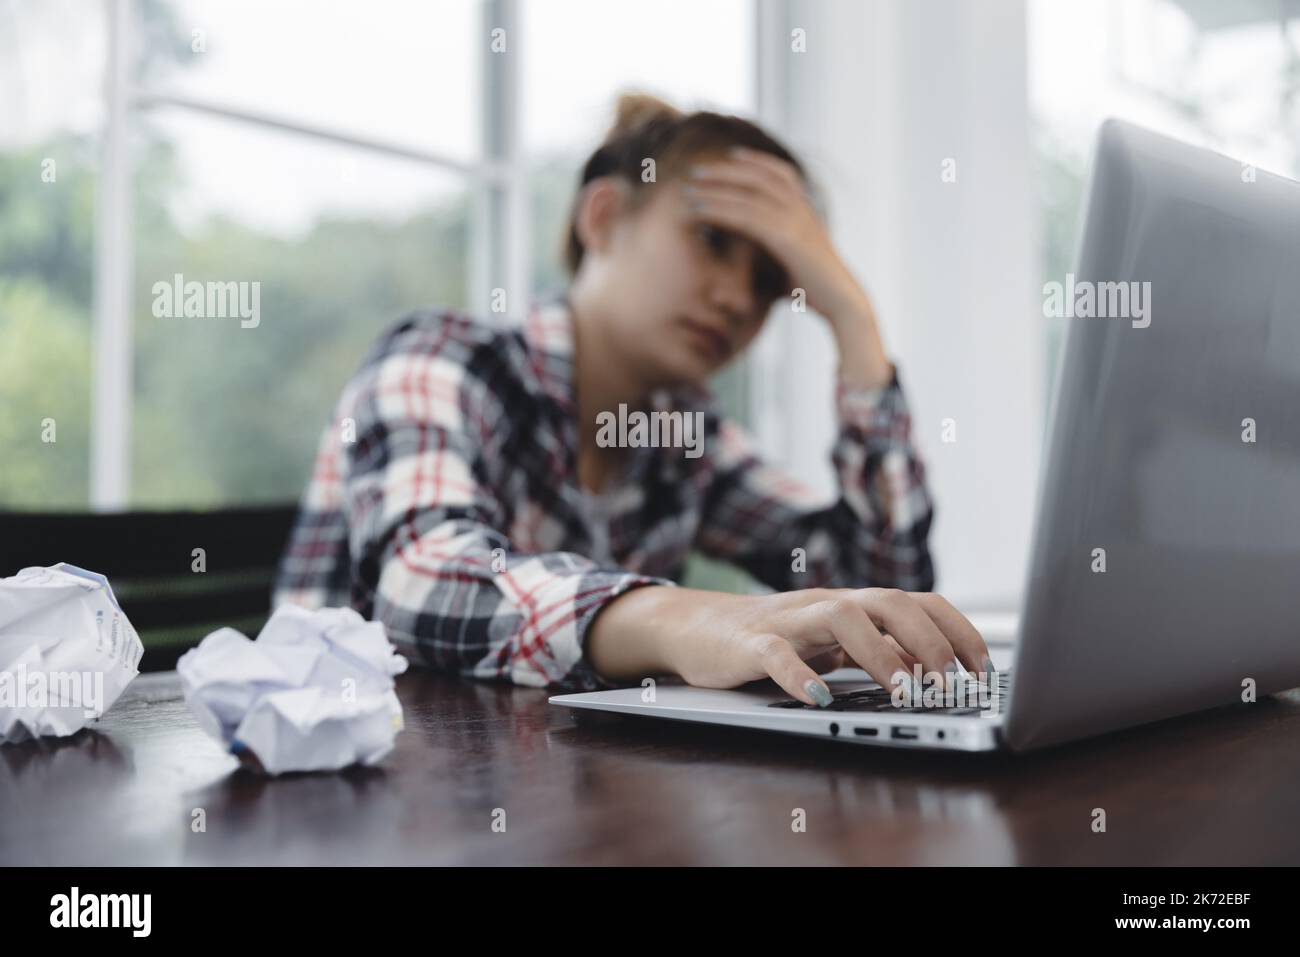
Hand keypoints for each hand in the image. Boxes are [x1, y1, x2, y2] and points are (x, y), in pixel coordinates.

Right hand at [588, 585, 993, 706]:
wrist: (696, 627)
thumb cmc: (772, 638)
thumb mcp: (832, 645)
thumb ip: (877, 652)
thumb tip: (934, 674)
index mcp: (852, 605)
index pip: (916, 602)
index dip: (955, 630)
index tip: (981, 668)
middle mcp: (826, 605)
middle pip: (887, 601)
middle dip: (927, 641)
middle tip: (949, 685)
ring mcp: (787, 620)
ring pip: (840, 617)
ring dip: (879, 654)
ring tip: (903, 692)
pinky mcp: (749, 644)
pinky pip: (776, 653)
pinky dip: (799, 674)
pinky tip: (819, 698)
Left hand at [682, 148, 891, 387]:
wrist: (841, 302)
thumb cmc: (814, 287)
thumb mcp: (792, 258)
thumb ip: (774, 246)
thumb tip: (748, 248)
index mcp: (807, 209)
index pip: (781, 173)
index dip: (756, 160)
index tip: (731, 155)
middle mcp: (802, 208)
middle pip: (759, 176)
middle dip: (726, 170)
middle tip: (696, 169)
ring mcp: (795, 221)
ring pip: (748, 193)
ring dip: (716, 188)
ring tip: (689, 188)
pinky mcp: (786, 238)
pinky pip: (746, 217)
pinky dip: (719, 210)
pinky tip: (700, 211)